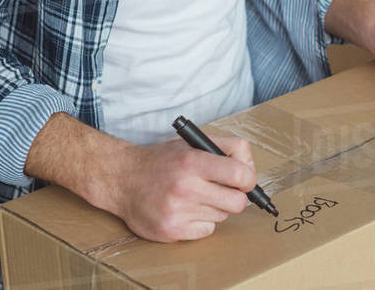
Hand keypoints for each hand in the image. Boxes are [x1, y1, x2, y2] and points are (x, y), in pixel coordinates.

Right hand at [109, 135, 257, 241]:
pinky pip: (207, 231)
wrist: (122, 179)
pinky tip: (187, 210)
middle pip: (238, 202)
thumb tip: (251, 170)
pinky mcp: (172, 231)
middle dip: (235, 196)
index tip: (244, 180)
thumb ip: (228, 148)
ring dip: (215, 208)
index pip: (240, 174)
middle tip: (223, 190)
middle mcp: (185, 187)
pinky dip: (202, 222)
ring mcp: (178, 212)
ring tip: (196, 196)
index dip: (248, 179)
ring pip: (222, 216)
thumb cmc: (162, 160)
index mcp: (193, 161)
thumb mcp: (194, 143)